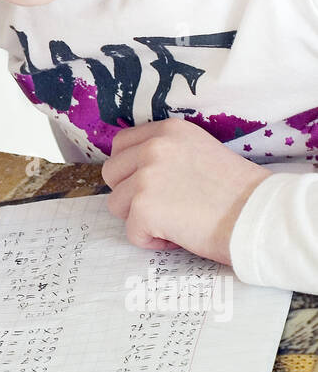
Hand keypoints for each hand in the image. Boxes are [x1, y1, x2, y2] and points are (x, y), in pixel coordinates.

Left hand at [100, 116, 270, 264]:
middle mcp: (153, 147)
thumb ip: (166, 153)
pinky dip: (152, 241)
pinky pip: (131, 232)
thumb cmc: (237, 192)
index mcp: (168, 130)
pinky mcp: (143, 207)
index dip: (130, 169)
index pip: (121, 144)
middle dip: (130, 194)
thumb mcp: (199, 151)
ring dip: (140, 218)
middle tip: (163, 206)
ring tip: (175, 222)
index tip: (150, 185)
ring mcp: (145, 176)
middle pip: (112, 173)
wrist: (258, 215)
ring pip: (117, 204)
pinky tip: (179, 236)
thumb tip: (133, 171)